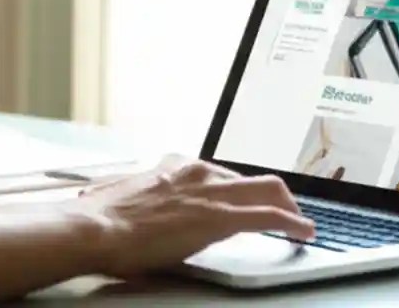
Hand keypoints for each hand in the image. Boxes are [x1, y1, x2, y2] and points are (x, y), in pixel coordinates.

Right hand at [73, 155, 314, 277]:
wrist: (96, 228)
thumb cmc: (102, 220)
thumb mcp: (125, 198)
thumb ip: (140, 196)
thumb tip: (126, 200)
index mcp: (178, 167)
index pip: (224, 174)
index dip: (243, 189)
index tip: (249, 199)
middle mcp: (199, 172)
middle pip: (253, 178)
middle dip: (275, 195)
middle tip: (285, 212)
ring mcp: (211, 193)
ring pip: (269, 190)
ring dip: (288, 208)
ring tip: (299, 223)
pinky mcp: (219, 217)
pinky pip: (268, 216)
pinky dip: (291, 223)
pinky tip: (303, 232)